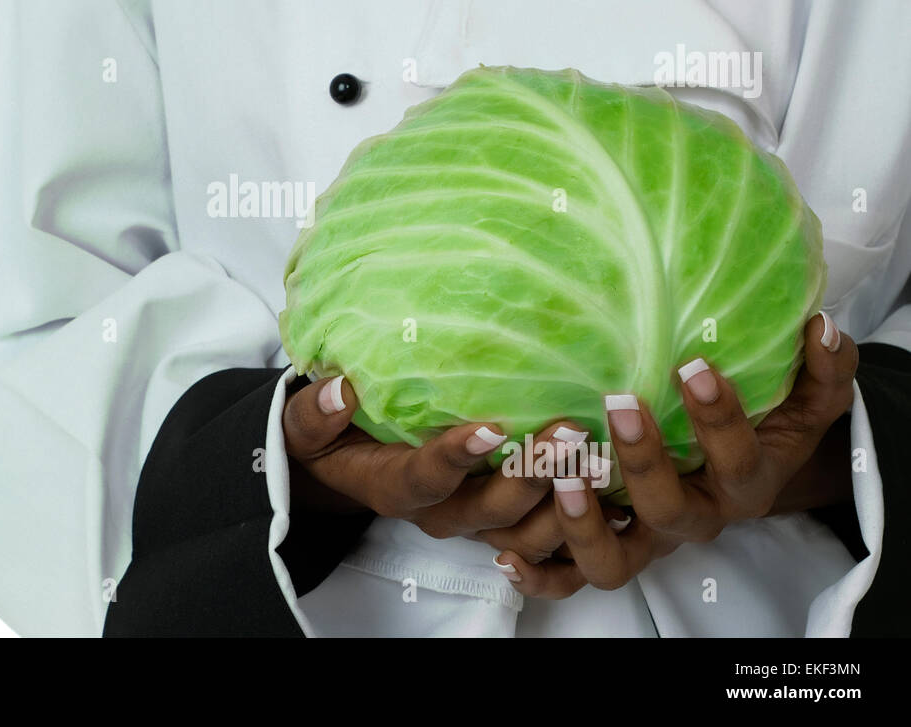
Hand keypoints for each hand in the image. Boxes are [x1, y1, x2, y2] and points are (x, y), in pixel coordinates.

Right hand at [285, 375, 595, 557]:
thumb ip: (315, 414)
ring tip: (602, 458)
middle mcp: (441, 512)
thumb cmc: (331, 441)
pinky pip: (547, 539)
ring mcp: (477, 520)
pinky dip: (583, 523)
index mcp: (395, 487)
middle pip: (491, 510)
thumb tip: (340, 389)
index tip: (491, 426)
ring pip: (528, 532)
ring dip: (567, 502)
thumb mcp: (305, 429)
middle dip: (532, 476)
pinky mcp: (503, 520)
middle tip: (569, 432)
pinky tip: (623, 494)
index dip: (458, 456)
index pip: (428, 477)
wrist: (343, 472)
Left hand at [496, 311, 857, 597]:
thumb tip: (822, 325)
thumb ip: (823, 370)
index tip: (694, 366)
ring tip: (562, 477)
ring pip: (615, 562)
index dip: (720, 419)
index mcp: (741, 485)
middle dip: (645, 460)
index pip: (738, 460)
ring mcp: (645, 540)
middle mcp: (692, 519)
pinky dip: (539, 575)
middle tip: (620, 402)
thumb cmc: (763, 428)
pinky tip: (506, 552)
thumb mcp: (803, 402)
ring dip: (585, 525)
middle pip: (671, 512)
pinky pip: (570, 580)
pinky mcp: (605, 549)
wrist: (739, 476)